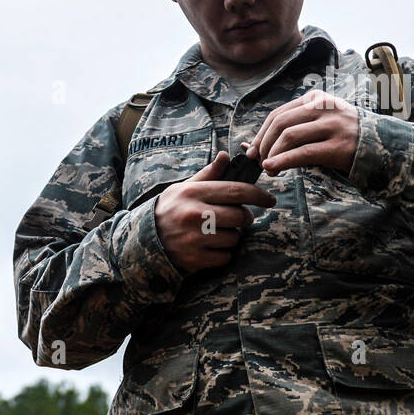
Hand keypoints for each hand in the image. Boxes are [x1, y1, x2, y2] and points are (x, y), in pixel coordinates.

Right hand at [154, 151, 276, 273]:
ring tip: (217, 233)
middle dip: (245, 218)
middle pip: (239, 216)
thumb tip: (225, 156)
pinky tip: (209, 247)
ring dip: (231, 236)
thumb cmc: (169, 210)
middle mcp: (194, 214)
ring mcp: (194, 238)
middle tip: (239, 218)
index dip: (258, 195)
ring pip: (234, 238)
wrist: (143, 239)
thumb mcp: (183, 188)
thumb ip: (207, 174)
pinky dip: (222, 253)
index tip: (269, 200)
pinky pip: (224, 256)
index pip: (236, 190)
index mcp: (193, 193)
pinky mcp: (194, 258)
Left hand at [248, 90, 359, 175]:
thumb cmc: (341, 135)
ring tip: (268, 169)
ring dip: (272, 155)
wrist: (380, 144)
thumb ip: (292, 127)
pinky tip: (273, 169)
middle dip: (264, 145)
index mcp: (315, 98)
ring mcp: (333, 125)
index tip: (252, 150)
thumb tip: (252, 146)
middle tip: (258, 161)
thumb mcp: (319, 122)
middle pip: (280, 123)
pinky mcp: (338, 146)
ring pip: (289, 136)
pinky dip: (283, 161)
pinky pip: (303, 153)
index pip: (278, 114)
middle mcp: (324, 107)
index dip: (261, 134)